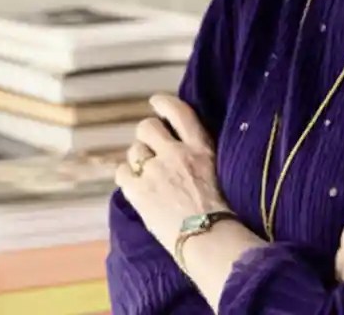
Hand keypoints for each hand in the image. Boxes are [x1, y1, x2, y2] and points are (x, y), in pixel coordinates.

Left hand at [115, 94, 229, 252]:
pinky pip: (121, 172)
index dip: (163, 103)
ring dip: (138, 161)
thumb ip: (197, 156)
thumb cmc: (221, 215)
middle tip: (151, 151)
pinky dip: (126, 178)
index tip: (155, 102)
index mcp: (201, 148)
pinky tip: (136, 188)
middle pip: (147, 127)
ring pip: (134, 151)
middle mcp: (176, 153)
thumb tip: (177, 146)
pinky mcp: (139, 191)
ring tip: (149, 179)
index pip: (178, 111)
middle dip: (146, 137)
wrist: (209, 240)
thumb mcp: (218, 173)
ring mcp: (156, 171)